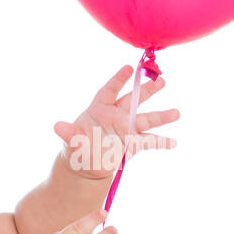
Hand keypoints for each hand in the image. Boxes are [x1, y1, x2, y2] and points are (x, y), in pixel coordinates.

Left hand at [53, 65, 178, 180]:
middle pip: (133, 100)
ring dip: (161, 116)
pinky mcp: (133, 143)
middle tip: (161, 81)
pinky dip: (162, 142)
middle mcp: (116, 115)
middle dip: (147, 91)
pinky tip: (174, 142)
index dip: (119, 79)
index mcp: (99, 109)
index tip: (130, 68)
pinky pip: (150, 141)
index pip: (110, 90)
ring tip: (176, 113)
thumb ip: (69, 134)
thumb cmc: (76, 148)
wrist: (86, 165)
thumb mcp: (71, 142)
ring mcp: (127, 128)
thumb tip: (57, 127)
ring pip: (146, 119)